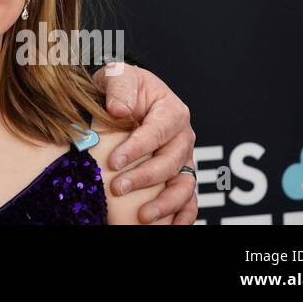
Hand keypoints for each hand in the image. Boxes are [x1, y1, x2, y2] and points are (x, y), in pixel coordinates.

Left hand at [92, 62, 196, 223]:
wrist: (125, 96)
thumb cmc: (123, 86)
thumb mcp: (118, 75)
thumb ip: (120, 88)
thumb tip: (119, 111)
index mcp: (172, 111)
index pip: (156, 133)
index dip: (136, 149)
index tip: (114, 162)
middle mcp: (183, 136)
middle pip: (170, 162)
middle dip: (144, 178)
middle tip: (117, 188)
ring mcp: (184, 158)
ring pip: (183, 186)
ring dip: (165, 204)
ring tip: (143, 216)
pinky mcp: (180, 175)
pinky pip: (188, 199)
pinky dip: (182, 214)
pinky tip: (169, 226)